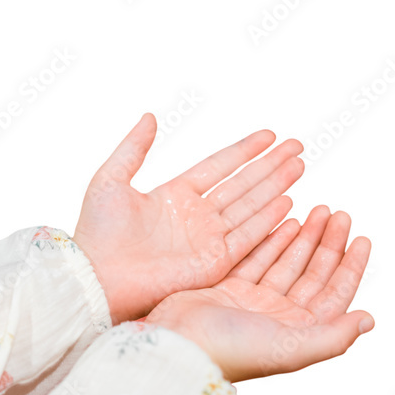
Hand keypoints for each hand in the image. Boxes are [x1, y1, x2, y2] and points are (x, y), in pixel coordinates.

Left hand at [73, 114, 304, 322]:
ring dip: (276, 186)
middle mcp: (196, 217)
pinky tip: (288, 201)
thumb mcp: (111, 180)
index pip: (219, 166)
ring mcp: (207, 240)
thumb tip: (150, 116)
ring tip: (299, 165)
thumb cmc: (96, 234)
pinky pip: (248, 238)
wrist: (94, 278)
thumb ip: (133, 148)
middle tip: (298, 145)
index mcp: (175, 196)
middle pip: (243, 184)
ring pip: (251, 206)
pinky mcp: (214, 263)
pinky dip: (268, 220)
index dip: (244, 150)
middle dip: (271, 165)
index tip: (269, 135)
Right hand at [145, 206, 373, 381]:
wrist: (176, 345)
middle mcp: (279, 318)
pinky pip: (258, 259)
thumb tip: (369, 320)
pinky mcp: (229, 289)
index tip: (363, 238)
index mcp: (298, 333)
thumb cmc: (231, 351)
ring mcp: (254, 303)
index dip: (350, 266)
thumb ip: (333, 336)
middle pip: (313, 273)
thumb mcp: (290, 348)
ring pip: (287, 262)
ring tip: (317, 210)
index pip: (334, 293)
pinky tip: (286, 220)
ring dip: (303, 237)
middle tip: (338, 213)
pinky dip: (273, 241)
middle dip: (327, 243)